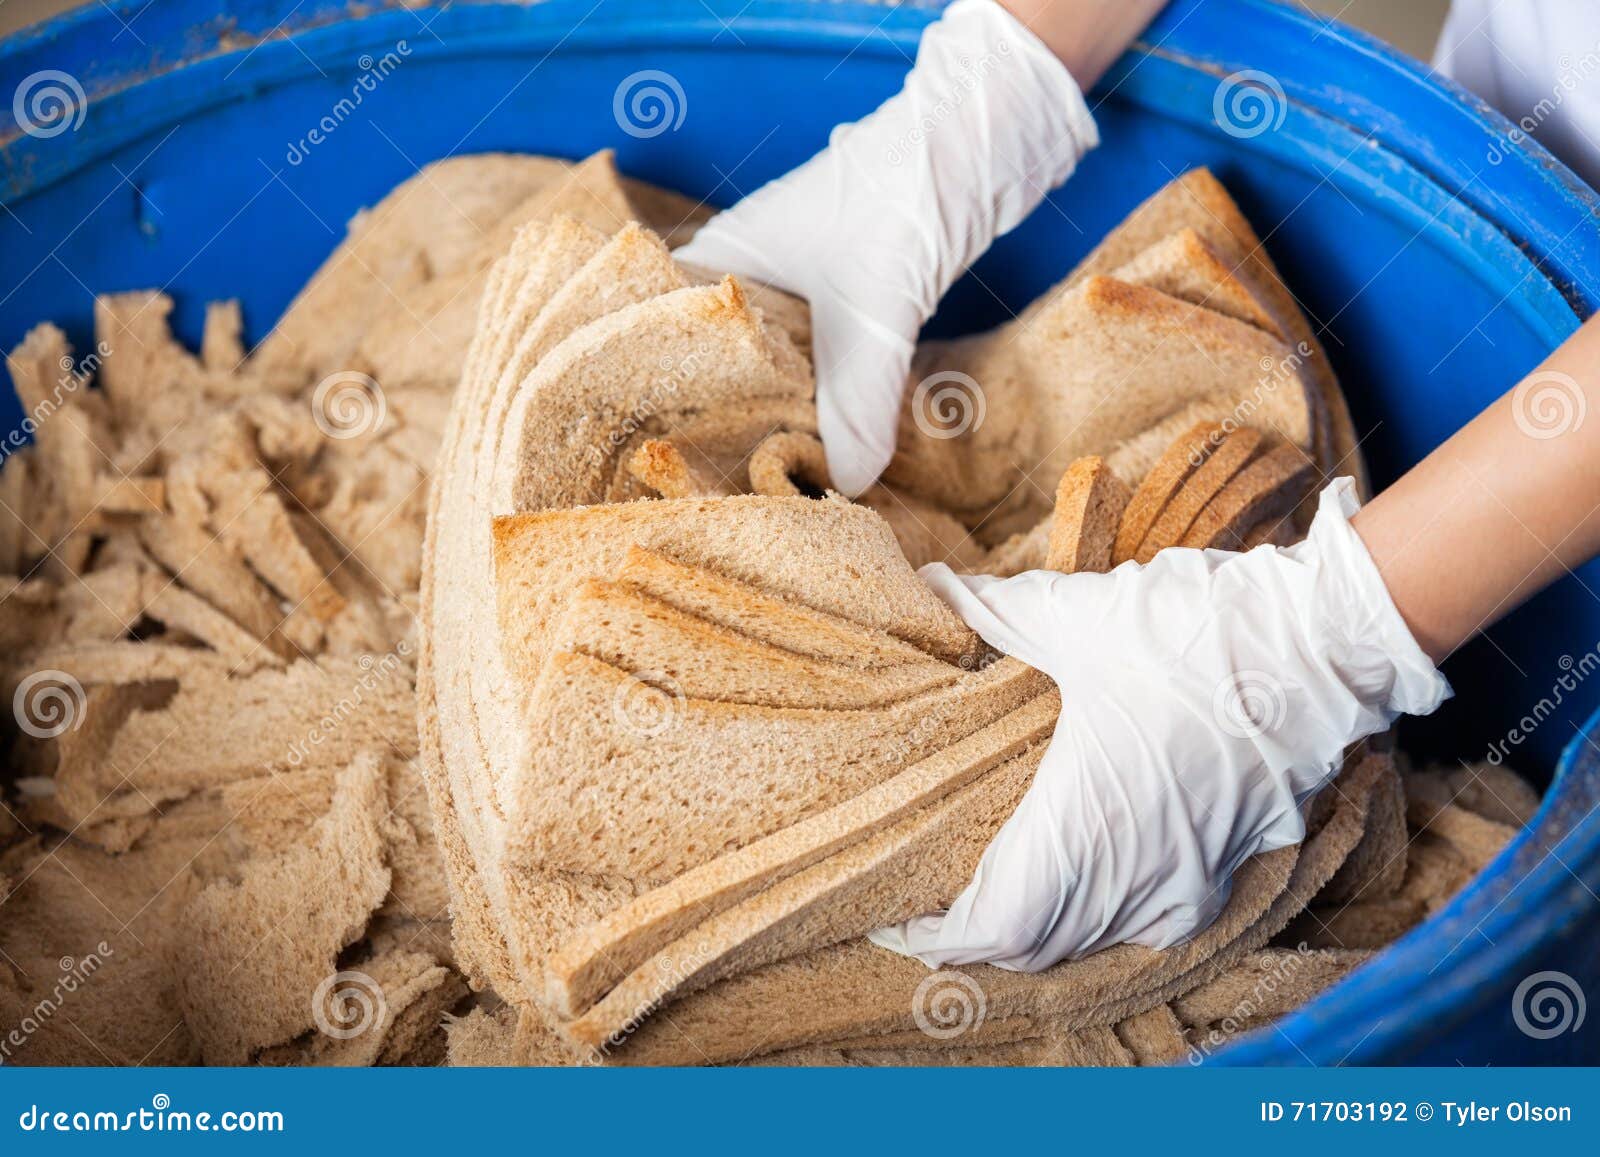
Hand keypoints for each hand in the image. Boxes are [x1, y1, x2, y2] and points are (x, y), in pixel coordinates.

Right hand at [674, 0, 1102, 495]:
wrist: (974, 145)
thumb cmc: (897, 203)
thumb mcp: (873, 315)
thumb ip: (858, 402)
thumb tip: (848, 485)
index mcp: (717, 262)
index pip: (660, 339)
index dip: (662, 400)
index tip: (666, 458)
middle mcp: (743, 275)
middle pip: (715, 364)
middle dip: (724, 422)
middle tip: (723, 486)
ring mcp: (792, 287)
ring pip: (769, 368)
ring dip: (776, 415)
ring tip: (768, 477)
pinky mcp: (839, 301)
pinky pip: (813, 365)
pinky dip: (818, 401)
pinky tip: (824, 444)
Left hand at [872, 480, 1448, 969]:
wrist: (1321, 646)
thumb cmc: (1192, 634)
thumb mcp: (1075, 615)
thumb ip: (991, 611)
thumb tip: (930, 589)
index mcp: (1086, 826)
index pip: (992, 926)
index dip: (934, 934)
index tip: (893, 919)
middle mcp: (1136, 878)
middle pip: (1032, 944)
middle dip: (974, 932)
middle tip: (926, 901)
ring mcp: (1188, 882)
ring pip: (1088, 939)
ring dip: (1033, 926)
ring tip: (986, 890)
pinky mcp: (1227, 869)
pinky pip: (1142, 921)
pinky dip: (1093, 915)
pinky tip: (1072, 878)